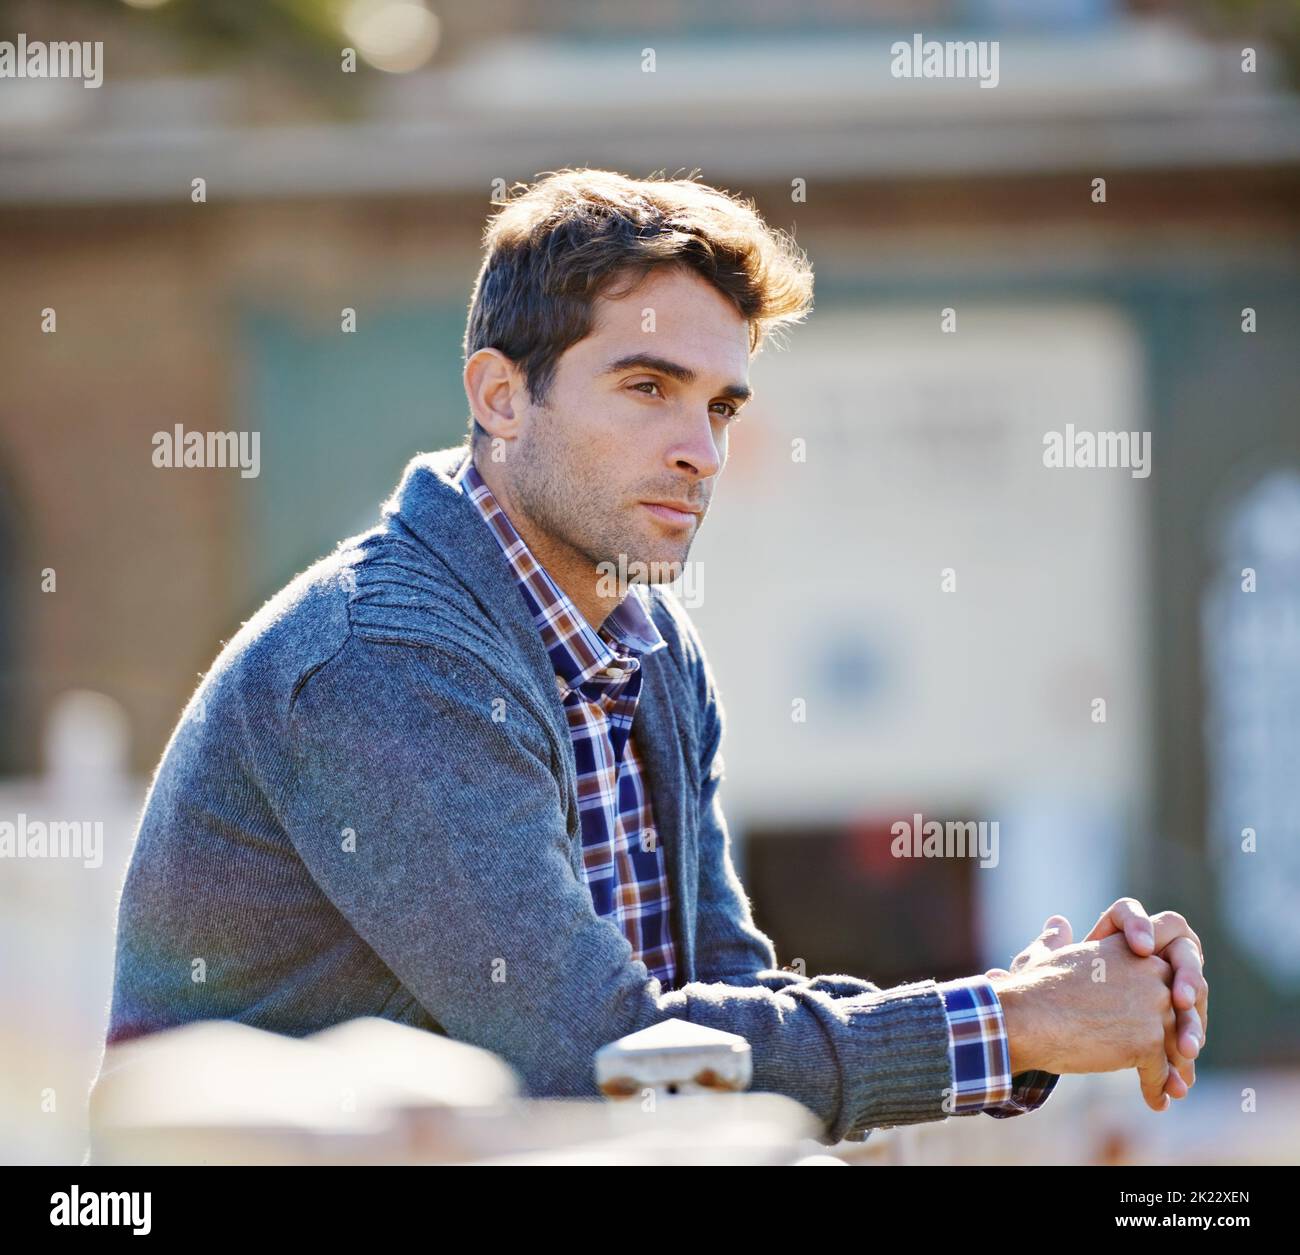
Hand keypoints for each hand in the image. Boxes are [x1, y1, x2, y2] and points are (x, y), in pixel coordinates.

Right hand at [988, 900, 1207, 1105]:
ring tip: (1172, 1089)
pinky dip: (1158, 1089)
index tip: (1165, 1026)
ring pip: (1176, 1045)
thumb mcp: (1046, 955)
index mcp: (1130, 950)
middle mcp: (1150, 972)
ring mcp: (1153, 1006)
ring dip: (1174, 1071)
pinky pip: (1161, 1071)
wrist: (1026, 1017)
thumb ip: (1058, 940)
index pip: (1165, 978)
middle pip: (1178, 1012)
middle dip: (1179, 1041)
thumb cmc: (1030, 988)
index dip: (1166, 1005)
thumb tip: (1057, 924)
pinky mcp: (1148, 1040)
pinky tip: (1156, 1102)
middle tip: (1180, 1068)